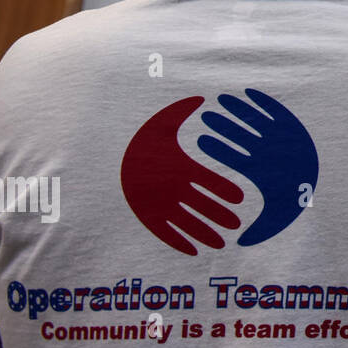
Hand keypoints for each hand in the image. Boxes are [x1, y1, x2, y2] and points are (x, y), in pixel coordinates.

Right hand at [121, 96, 243, 255]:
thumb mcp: (159, 123)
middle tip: (237, 224)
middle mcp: (170, 187)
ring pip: (185, 223)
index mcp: (177, 166)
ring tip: (222, 242)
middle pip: (200, 205)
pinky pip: (165, 233)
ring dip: (204, 233)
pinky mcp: (146, 216)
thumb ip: (181, 111)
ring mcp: (158, 204)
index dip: (224, 189)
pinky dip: (179, 242)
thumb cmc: (139, 141)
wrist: (106, 161)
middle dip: (220, 215)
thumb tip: (200, 96)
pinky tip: (194, 251)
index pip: (206, 180)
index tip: (241, 198)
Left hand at [197, 88, 318, 245]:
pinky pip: (276, 112)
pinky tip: (250, 92)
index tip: (200, 141)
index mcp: (259, 169)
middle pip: (239, 135)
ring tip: (221, 99)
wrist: (330, 182)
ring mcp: (278, 137)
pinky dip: (264, 102)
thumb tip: (240, 245)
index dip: (217, 149)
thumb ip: (260, 230)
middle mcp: (265, 151)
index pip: (232, 157)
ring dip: (239, 110)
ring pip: (254, 120)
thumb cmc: (302, 198)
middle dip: (222, 126)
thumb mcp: (280, 218)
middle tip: (205, 116)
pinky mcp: (292, 126)